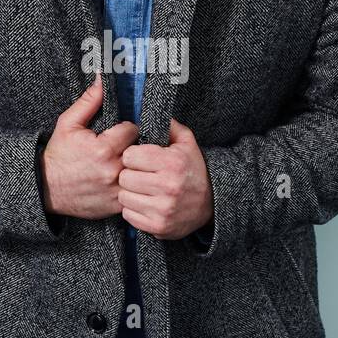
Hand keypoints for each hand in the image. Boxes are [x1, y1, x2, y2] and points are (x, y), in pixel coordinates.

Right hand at [40, 74, 138, 219]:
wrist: (45, 189)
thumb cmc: (58, 155)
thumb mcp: (68, 123)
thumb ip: (90, 100)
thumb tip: (103, 78)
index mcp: (103, 149)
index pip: (133, 130)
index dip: (127, 128)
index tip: (119, 131)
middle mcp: (113, 170)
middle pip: (140, 151)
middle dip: (133, 146)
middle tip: (122, 146)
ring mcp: (115, 190)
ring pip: (139, 172)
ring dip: (134, 166)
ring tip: (122, 161)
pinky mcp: (115, 205)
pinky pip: (133, 191)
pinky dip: (129, 184)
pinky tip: (117, 178)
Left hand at [118, 117, 213, 238]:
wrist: (213, 203)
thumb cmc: (194, 169)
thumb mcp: (187, 143)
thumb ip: (168, 126)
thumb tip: (148, 111)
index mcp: (172, 163)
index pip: (130, 156)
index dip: (132, 156)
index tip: (139, 159)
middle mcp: (168, 186)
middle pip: (124, 177)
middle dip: (129, 174)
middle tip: (139, 175)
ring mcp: (163, 209)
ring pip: (124, 197)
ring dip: (129, 192)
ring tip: (141, 189)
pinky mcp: (158, 226)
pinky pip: (128, 215)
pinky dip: (133, 209)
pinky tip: (144, 203)